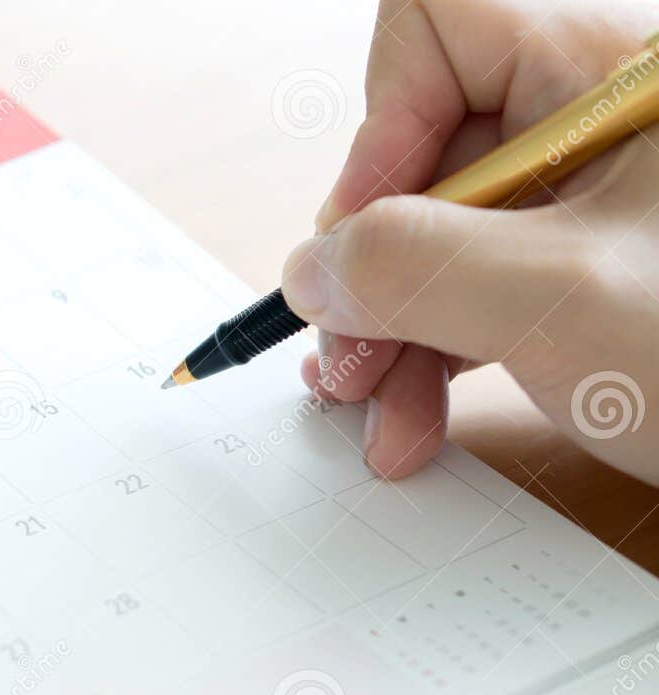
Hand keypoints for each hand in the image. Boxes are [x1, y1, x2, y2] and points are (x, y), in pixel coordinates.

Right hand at [279, 0, 658, 484]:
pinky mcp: (614, 263)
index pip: (442, 28)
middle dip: (376, 268)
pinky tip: (422, 408)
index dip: (377, 128)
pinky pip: (496, 279)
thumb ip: (410, 268)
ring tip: (380, 411)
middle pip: (433, 149)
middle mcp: (613, 116)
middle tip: (347, 359)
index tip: (363, 237)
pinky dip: (446, 345)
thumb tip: (318, 269)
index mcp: (619, 69)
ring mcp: (615, 193)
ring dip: (398, 326)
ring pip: (455, 228)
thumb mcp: (558, 305)